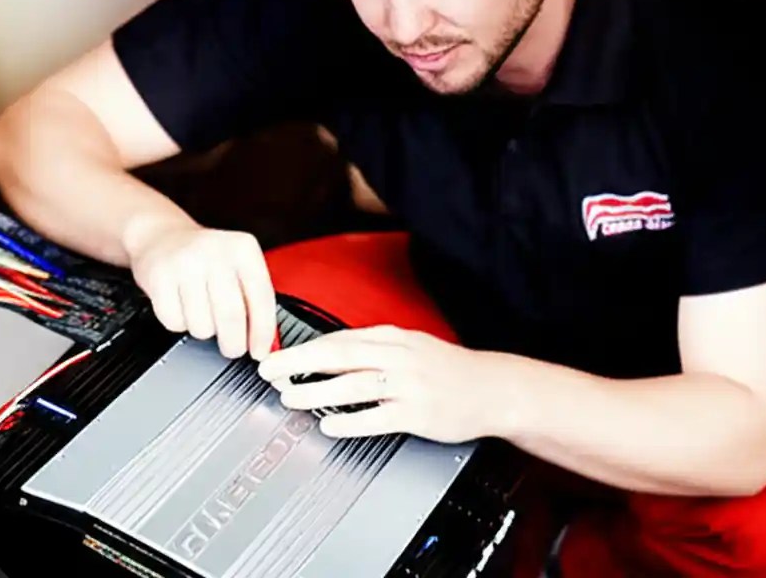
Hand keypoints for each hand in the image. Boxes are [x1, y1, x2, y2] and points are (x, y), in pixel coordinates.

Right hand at [127, 221, 275, 359]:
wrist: (161, 237)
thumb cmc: (205, 259)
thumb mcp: (237, 267)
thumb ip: (254, 300)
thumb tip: (264, 343)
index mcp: (243, 248)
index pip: (261, 298)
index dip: (262, 332)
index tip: (260, 351)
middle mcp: (215, 251)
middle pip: (231, 316)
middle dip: (234, 344)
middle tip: (232, 347)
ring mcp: (185, 263)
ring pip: (202, 325)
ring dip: (204, 330)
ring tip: (201, 312)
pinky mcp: (159, 277)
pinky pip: (175, 322)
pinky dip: (180, 324)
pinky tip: (181, 306)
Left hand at [257, 326, 504, 443]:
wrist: (494, 389)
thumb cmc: (449, 370)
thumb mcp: (412, 345)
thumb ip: (375, 347)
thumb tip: (331, 352)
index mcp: (394, 338)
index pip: (340, 338)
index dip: (304, 347)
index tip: (278, 355)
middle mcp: (399, 357)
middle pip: (340, 355)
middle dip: (300, 362)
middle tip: (271, 371)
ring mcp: (409, 385)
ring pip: (354, 385)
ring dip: (317, 391)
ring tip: (291, 397)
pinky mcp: (418, 413)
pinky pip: (378, 417)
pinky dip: (351, 422)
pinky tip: (330, 426)